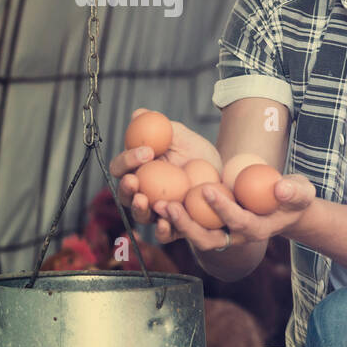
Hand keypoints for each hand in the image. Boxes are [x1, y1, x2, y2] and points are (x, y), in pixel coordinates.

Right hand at [109, 107, 224, 232]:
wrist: (224, 176)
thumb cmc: (198, 153)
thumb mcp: (183, 137)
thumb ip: (162, 128)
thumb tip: (139, 113)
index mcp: (138, 170)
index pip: (122, 166)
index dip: (129, 159)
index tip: (148, 151)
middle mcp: (142, 193)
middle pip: (125, 195)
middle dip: (126, 189)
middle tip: (134, 182)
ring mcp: (157, 211)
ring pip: (141, 215)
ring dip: (140, 209)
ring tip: (147, 201)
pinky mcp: (175, 226)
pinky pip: (164, 233)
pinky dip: (162, 229)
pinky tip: (165, 222)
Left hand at [153, 173, 315, 250]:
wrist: (284, 208)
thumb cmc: (293, 198)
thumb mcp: (301, 192)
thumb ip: (293, 191)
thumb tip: (280, 189)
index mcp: (256, 230)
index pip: (236, 221)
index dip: (222, 207)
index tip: (207, 188)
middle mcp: (235, 237)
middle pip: (206, 238)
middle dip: (186, 225)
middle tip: (168, 205)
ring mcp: (221, 234)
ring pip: (193, 234)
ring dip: (173, 223)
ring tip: (156, 203)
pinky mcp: (211, 226)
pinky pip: (189, 226)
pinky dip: (172, 217)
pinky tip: (157, 198)